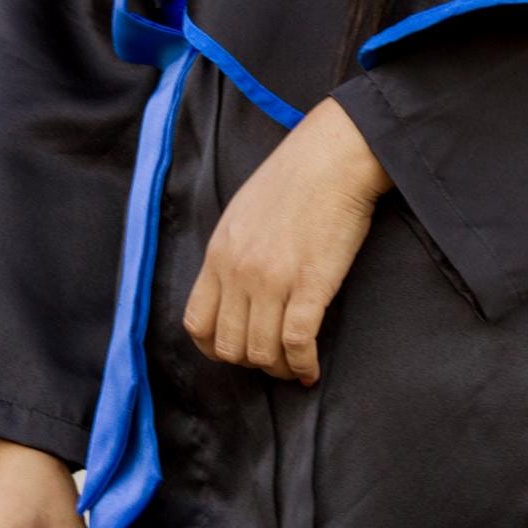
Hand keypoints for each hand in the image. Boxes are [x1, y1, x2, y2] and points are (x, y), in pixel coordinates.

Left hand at [182, 94, 388, 384]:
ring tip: (293, 366)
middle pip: (229, 346)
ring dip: (278, 368)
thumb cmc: (291, 180)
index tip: (235, 350)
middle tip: (271, 358)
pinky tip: (311, 369)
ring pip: (262, 352)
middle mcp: (239, 271)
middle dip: (249, 362)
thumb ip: (231, 254)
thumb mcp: (241, 214)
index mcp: (219, 253)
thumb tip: (232, 292)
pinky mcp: (310, 285)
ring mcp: (273, 280)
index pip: (197, 323)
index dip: (213, 347)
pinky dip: (303, 366)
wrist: (331, 158)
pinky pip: (298, 344)